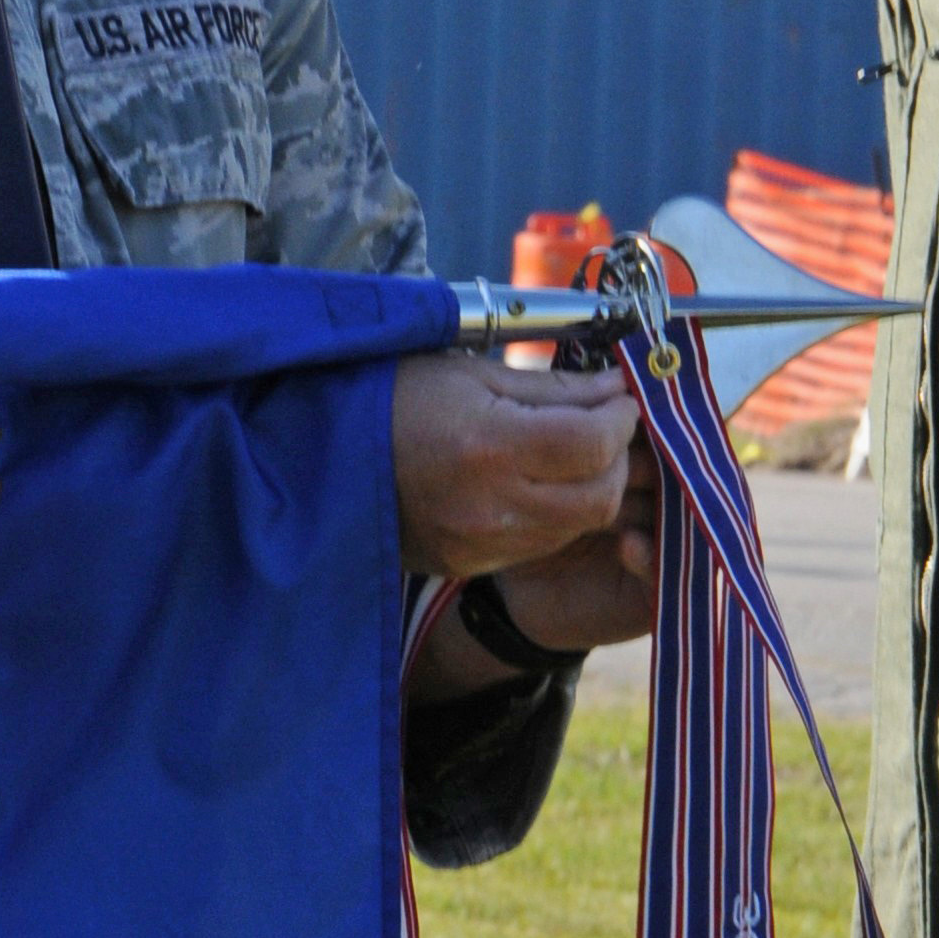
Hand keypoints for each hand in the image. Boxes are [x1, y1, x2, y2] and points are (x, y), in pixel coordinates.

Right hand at [391, 356, 659, 691]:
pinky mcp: (469, 564)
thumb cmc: (392, 398)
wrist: (317, 456)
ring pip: (576, 528)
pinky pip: (539, 545)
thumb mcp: (472, 373)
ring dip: (590, 489)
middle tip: (606, 428)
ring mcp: (479, 544)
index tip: (621, 400)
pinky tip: (537, 482)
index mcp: (489, 446)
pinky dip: (557, 514)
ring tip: (575, 453)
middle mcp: (489, 505)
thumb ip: (554, 388)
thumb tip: (615, 388)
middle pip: (598, 497)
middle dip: (617, 460)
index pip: (592, 445)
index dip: (621, 421)